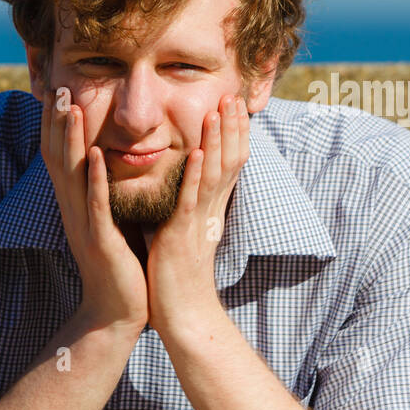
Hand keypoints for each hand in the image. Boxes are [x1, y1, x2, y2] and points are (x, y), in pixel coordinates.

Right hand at [41, 86, 147, 335]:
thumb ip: (104, 193)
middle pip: (58, 157)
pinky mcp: (100, 239)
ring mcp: (83, 223)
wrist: (116, 312)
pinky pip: (95, 203)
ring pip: (72, 174)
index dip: (57, 125)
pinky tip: (97, 154)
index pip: (60, 157)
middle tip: (57, 87)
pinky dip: (95, 178)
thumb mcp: (108, 221)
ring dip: (71, 140)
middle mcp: (72, 210)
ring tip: (72, 107)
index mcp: (75, 204)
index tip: (58, 93)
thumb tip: (109, 164)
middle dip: (57, 123)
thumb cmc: (118, 265)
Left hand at [145, 92, 249, 337]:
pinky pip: (190, 200)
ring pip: (212, 174)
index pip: (227, 164)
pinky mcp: (182, 234)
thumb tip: (177, 185)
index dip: (232, 134)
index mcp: (209, 209)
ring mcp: (198, 221)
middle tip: (231, 96)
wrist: (181, 313)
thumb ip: (184, 206)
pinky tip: (195, 152)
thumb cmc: (177, 275)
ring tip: (216, 111)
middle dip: (230, 128)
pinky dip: (194, 175)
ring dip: (215, 141)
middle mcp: (209, 211)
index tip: (231, 105)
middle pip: (227, 161)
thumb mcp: (183, 232)